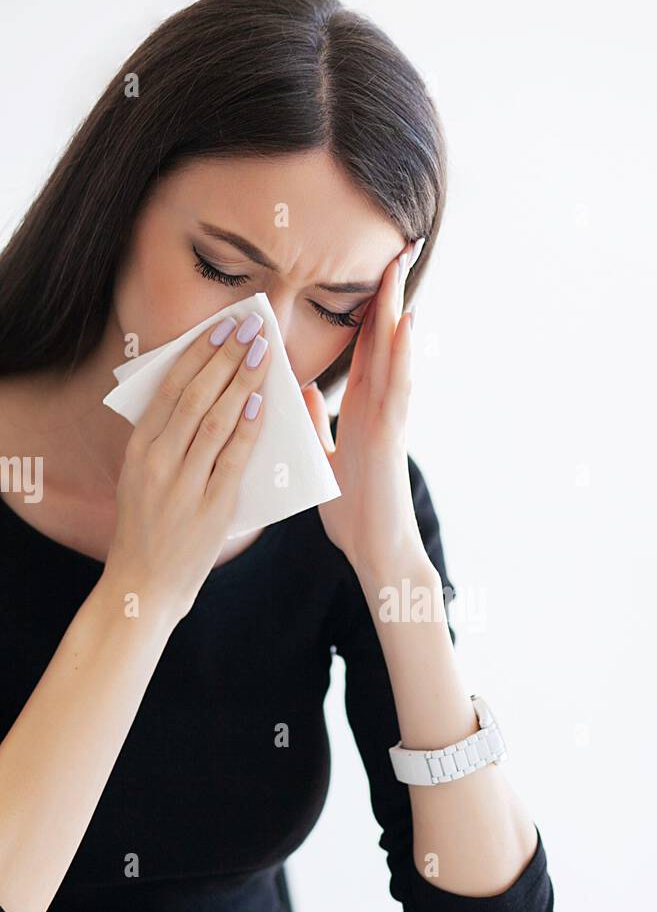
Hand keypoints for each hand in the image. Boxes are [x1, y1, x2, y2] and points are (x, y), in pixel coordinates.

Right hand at [103, 309, 270, 623]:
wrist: (144, 584)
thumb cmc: (148, 527)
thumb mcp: (141, 476)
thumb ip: (165, 439)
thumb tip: (201, 392)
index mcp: (139, 448)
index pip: (170, 388)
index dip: (197, 353)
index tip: (221, 327)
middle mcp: (158, 461)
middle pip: (195, 396)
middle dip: (225, 356)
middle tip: (251, 327)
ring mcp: (183, 485)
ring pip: (215, 420)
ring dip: (241, 381)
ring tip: (262, 352)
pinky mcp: (210, 508)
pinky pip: (233, 459)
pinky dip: (247, 428)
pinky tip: (260, 402)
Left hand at [301, 238, 427, 577]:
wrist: (374, 549)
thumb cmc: (354, 510)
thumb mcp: (324, 458)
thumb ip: (316, 423)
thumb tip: (299, 390)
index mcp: (360, 407)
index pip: (364, 346)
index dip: (367, 307)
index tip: (371, 268)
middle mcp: (377, 404)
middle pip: (382, 337)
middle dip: (387, 292)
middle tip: (398, 244)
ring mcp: (388, 417)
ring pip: (393, 352)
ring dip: (397, 308)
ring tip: (401, 265)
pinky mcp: (389, 435)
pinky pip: (395, 386)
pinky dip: (400, 353)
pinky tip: (405, 322)